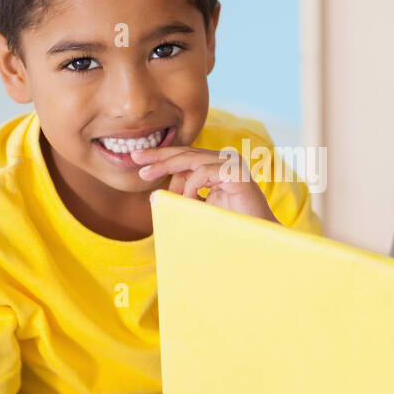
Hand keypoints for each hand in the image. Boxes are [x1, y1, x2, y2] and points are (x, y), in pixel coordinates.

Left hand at [133, 144, 277, 222]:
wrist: (258, 242)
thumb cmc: (230, 227)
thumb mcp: (200, 208)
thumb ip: (184, 196)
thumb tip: (158, 194)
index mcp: (217, 166)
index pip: (186, 156)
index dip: (161, 158)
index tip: (139, 163)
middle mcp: (226, 161)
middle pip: (186, 152)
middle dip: (158, 155)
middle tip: (134, 157)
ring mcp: (233, 165)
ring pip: (191, 159)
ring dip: (167, 169)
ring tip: (146, 176)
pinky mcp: (236, 174)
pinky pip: (203, 173)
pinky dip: (190, 187)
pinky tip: (189, 201)